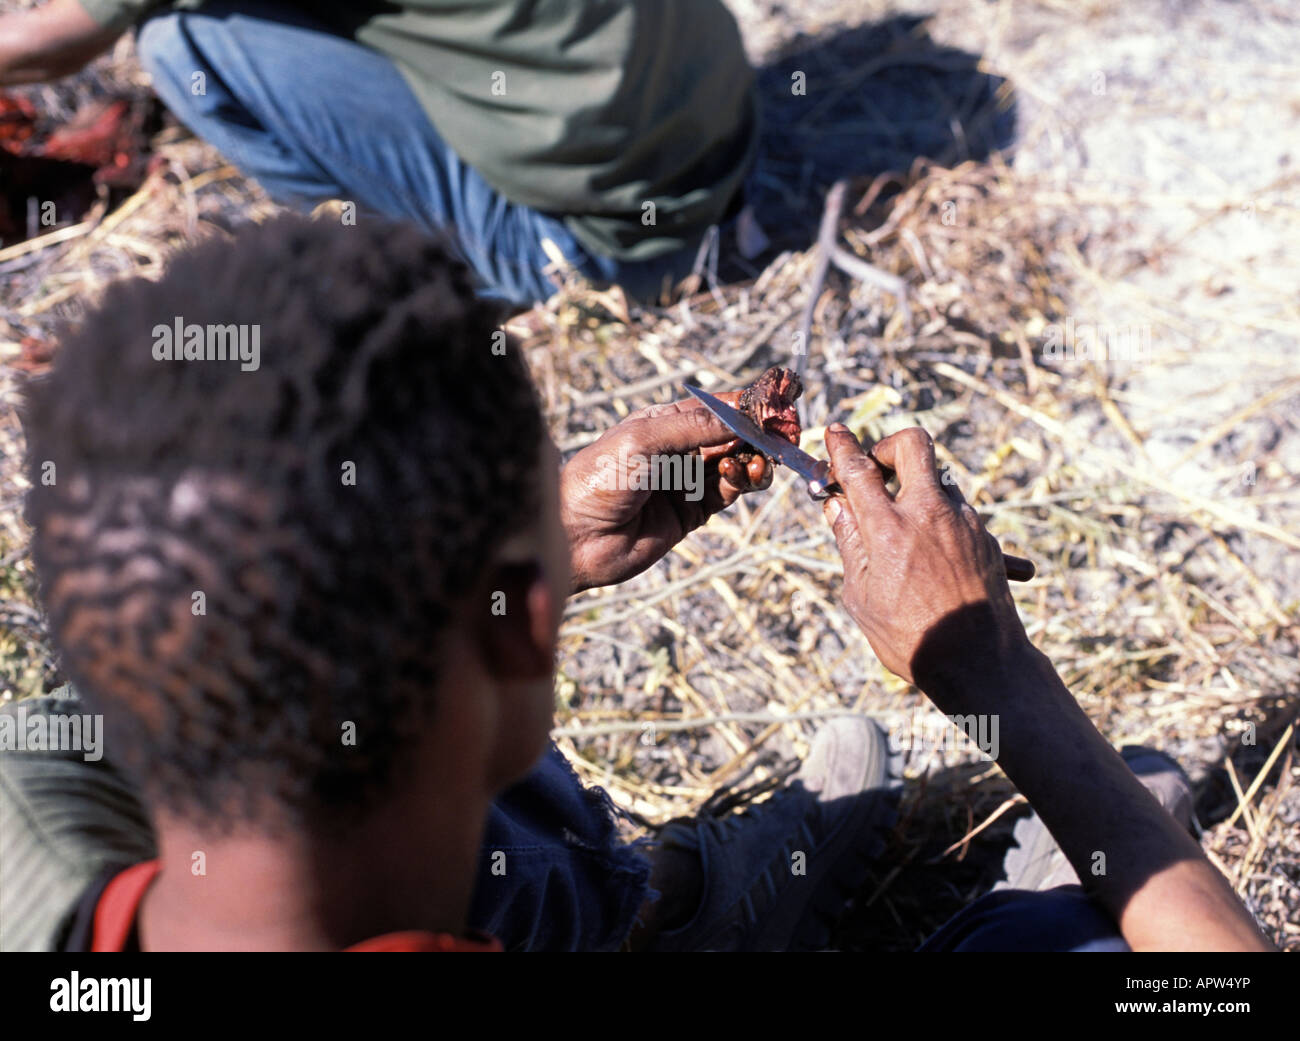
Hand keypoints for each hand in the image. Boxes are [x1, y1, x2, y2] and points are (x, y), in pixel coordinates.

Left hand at [561, 395, 769, 591]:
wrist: (578, 538)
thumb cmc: (600, 479)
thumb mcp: (644, 440)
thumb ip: (694, 427)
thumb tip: (740, 415)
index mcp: (663, 422)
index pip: (716, 406)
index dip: (749, 402)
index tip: (781, 399)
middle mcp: (678, 448)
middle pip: (732, 433)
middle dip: (761, 430)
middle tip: (786, 431)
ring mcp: (687, 480)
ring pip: (736, 461)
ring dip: (754, 457)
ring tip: (760, 460)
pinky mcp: (693, 511)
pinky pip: (729, 491)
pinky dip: (743, 481)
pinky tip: (743, 475)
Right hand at [820, 423, 1029, 688]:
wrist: (980, 664)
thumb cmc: (911, 637)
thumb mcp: (862, 596)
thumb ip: (850, 544)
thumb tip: (838, 507)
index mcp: (888, 529)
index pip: (859, 469)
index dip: (842, 446)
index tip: (834, 433)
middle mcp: (929, 514)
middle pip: (913, 445)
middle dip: (889, 448)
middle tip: (877, 471)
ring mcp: (964, 523)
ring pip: (939, 482)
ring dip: (917, 494)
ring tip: (903, 532)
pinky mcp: (985, 539)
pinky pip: (959, 517)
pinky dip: (941, 525)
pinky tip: (934, 558)